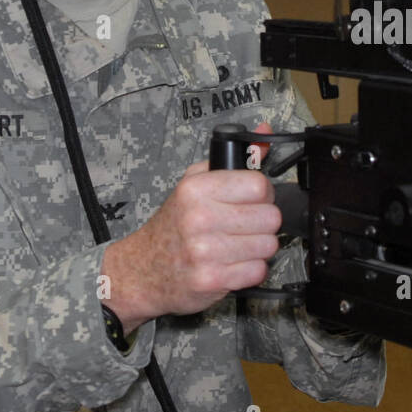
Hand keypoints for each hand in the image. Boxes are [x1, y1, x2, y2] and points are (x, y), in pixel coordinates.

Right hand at [101, 122, 279, 329]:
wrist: (142, 270)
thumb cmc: (173, 224)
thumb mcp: (196, 182)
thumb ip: (235, 158)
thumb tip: (266, 131)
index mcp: (196, 189)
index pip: (259, 185)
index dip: (263, 193)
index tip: (254, 199)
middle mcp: (199, 218)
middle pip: (270, 217)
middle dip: (264, 223)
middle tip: (246, 225)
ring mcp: (205, 252)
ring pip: (268, 246)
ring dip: (259, 247)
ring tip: (238, 245)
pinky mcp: (211, 280)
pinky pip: (257, 271)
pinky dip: (251, 270)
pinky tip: (233, 263)